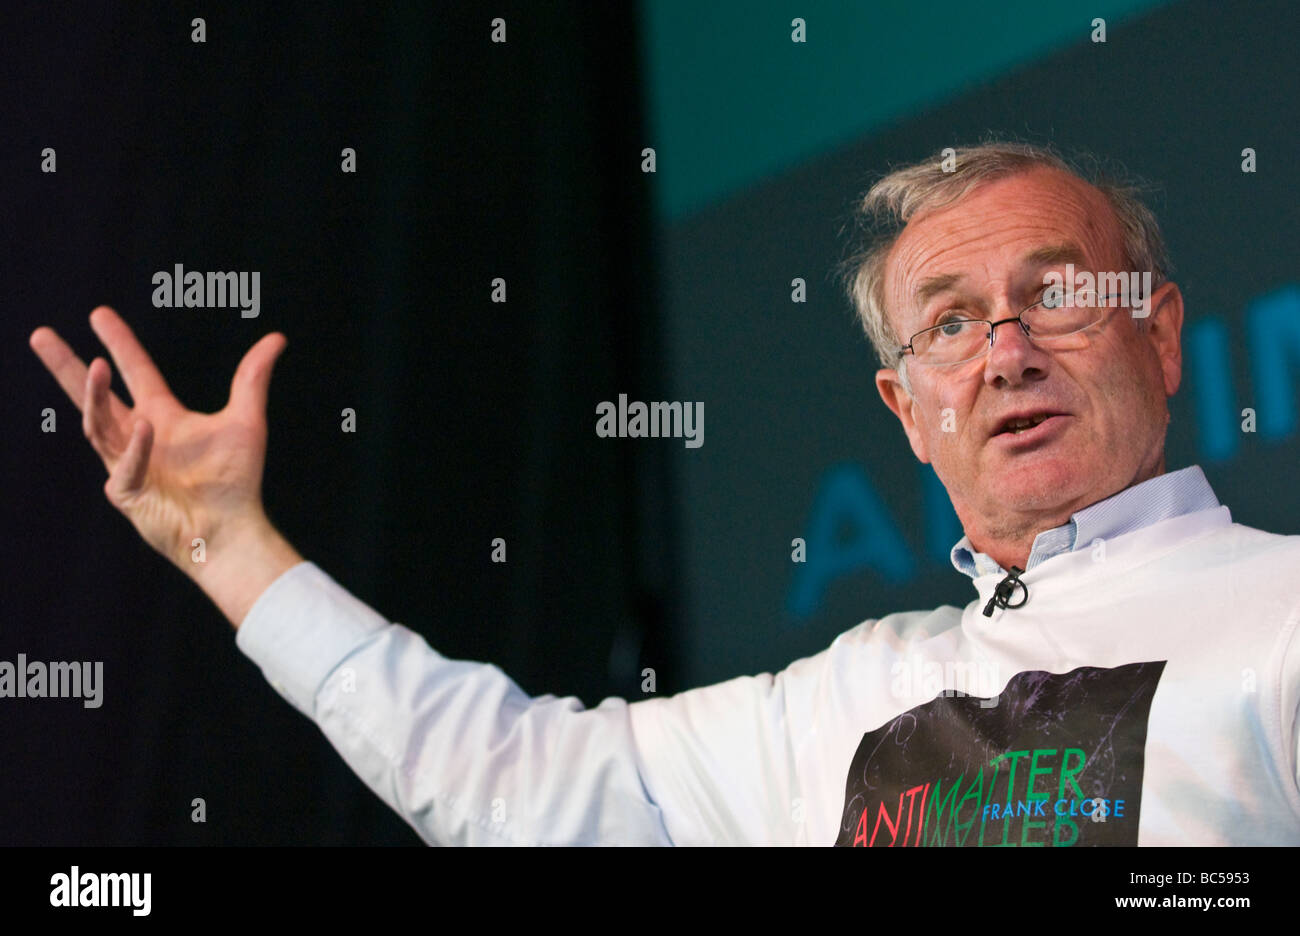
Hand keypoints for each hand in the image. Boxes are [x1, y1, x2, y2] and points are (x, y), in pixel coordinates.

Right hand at [30, 306, 301, 625]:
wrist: (233, 530)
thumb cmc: (236, 481)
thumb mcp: (246, 421)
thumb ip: (253, 379)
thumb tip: (276, 338)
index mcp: (161, 416)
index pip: (135, 372)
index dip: (119, 343)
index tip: (99, 314)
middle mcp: (138, 437)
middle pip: (93, 396)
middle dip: (67, 366)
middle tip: (40, 335)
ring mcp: (127, 465)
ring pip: (98, 426)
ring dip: (95, 397)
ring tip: (98, 366)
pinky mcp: (127, 493)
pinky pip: (124, 467)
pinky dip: (134, 448)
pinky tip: (144, 427)